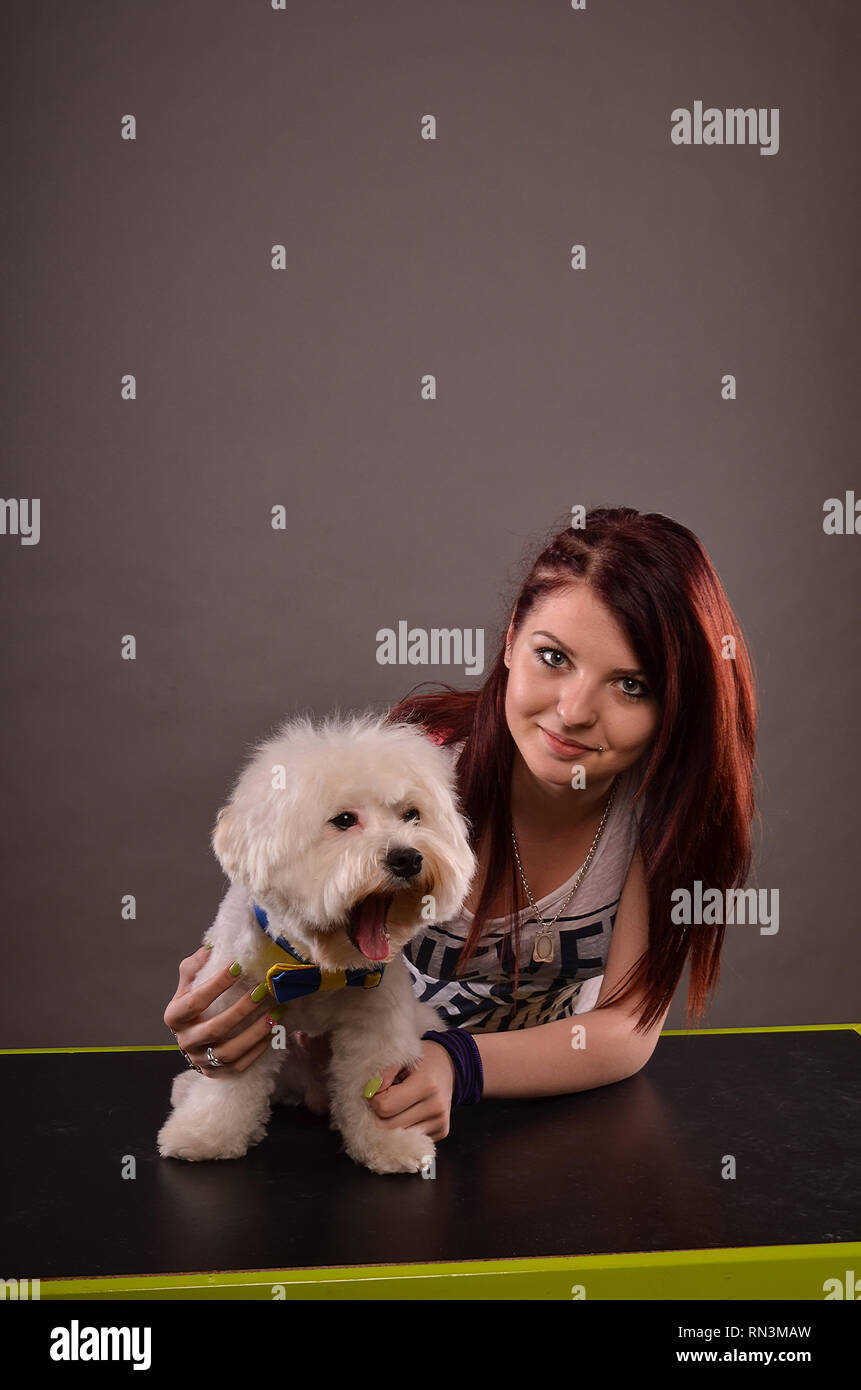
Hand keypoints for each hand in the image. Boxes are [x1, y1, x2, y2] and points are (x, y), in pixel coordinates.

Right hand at [163, 946, 276, 1077]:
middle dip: (241, 1009)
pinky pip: (240, 1065)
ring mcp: (200, 1060)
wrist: (191, 1037)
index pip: (195, 1001)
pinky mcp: (216, 1072)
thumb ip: (196, 966)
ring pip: (229, 1051)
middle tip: (262, 991)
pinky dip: (258, 1048)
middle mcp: (185, 1041)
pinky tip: (272, 1031)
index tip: (238, 966)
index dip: (216, 984)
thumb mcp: (188, 983)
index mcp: (174, 1017)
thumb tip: (213, 946)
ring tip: (275, 1013)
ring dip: (255, 1032)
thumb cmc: (193, 1004)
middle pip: (214, 1028)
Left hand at [364, 1041, 454, 1141]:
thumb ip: (384, 1072)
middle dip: (378, 1114)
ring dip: (390, 1124)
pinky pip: (410, 1140)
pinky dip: (403, 1129)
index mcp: (427, 1085)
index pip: (385, 1106)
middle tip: (381, 1098)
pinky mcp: (441, 1132)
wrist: (448, 1066)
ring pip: (398, 1138)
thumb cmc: (422, 1061)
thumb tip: (369, 1092)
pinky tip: (407, 1113)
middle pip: (388, 1126)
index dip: (373, 1098)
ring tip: (395, 1105)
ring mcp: (440, 1123)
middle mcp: (436, 1107)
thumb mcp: (403, 1056)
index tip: (377, 1089)